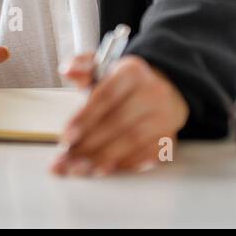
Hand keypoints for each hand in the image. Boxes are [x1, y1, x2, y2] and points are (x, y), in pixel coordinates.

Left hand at [51, 53, 188, 176]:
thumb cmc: (123, 84)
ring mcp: (164, 116)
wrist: (161, 89)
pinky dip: (123, 164)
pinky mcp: (169, 136)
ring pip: (133, 142)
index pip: (107, 96)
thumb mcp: (101, 67)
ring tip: (80, 168)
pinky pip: (146, 155)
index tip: (66, 137)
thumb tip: (68, 70)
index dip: (85, 118)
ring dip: (103, 159)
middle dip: (89, 145)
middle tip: (66, 160)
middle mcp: (153, 92)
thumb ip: (81, 66)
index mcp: (132, 71)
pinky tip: (103, 169)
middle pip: (118, 123)